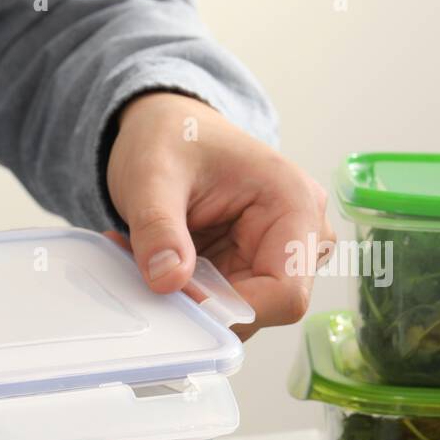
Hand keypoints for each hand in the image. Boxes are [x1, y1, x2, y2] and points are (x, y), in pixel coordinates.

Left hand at [106, 92, 332, 337]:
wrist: (167, 128)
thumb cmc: (173, 137)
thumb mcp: (153, 176)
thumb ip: (159, 228)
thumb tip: (168, 281)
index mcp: (294, 205)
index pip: (286, 294)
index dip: (233, 310)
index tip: (177, 297)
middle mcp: (297, 236)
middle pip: (261, 310)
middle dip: (200, 304)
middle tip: (145, 273)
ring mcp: (274, 256)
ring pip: (235, 311)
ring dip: (185, 298)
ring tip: (141, 258)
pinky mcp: (246, 268)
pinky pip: (216, 301)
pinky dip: (179, 292)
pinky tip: (151, 260)